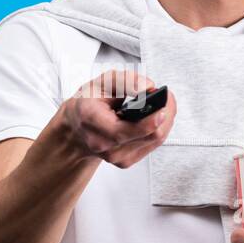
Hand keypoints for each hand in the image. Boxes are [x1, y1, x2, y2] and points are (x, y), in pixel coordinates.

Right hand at [59, 69, 177, 168]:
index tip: (164, 101)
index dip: (151, 117)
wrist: (76, 128)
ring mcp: (115, 157)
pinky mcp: (125, 162)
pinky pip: (152, 145)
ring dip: (164, 121)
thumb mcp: (101, 82)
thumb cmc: (88, 103)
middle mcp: (103, 143)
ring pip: (155, 140)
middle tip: (167, 96)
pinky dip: (158, 129)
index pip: (127, 129)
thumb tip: (148, 87)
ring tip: (162, 104)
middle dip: (165, 113)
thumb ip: (125, 81)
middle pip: (149, 135)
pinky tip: (153, 118)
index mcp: (92, 120)